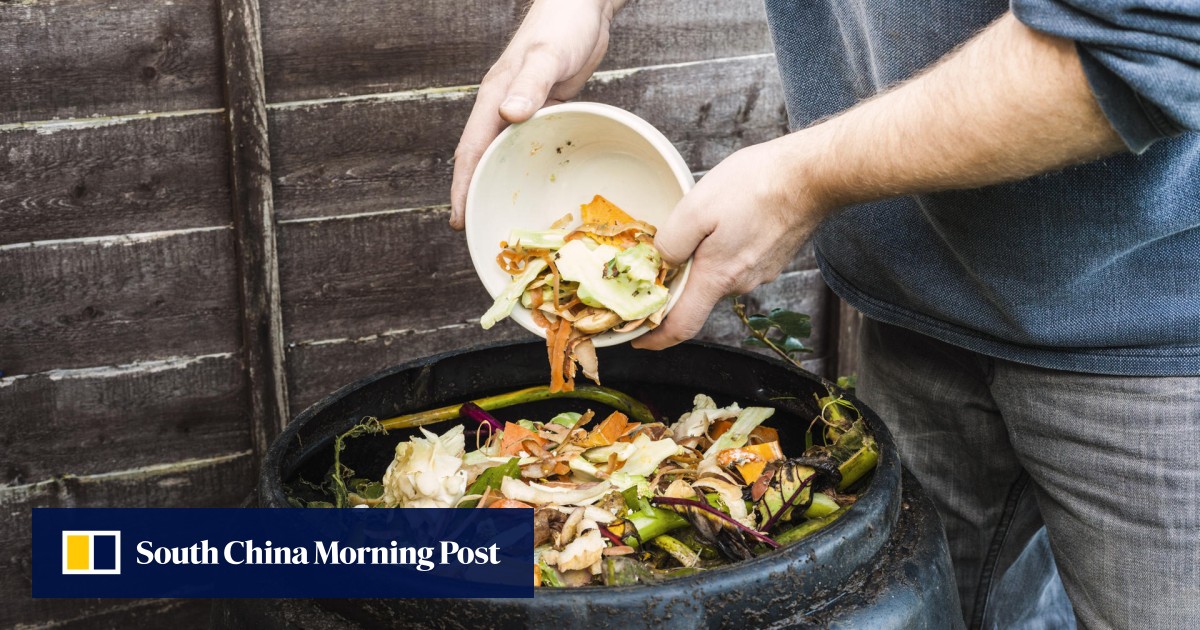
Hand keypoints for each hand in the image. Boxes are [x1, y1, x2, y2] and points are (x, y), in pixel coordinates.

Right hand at [449, 0, 620, 229]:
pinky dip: (530, 167)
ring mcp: (524, 110)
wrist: (583, 5)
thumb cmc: (563, 25)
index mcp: (495, 98)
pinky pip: (532, 145)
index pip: (471, 151)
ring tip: (505, 218)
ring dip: (502, 184)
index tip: (459, 220)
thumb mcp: (547, 55)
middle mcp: (504, 108)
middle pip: (484, 159)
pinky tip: (539, 185)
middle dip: (476, 194)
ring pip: (507, 155)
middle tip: (480, 232)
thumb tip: (509, 116)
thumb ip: (530, 83)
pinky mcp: (546, 109)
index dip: (462, 187)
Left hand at [633, 139, 830, 349]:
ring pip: (718, 275)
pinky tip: (724, 222)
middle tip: (657, 258)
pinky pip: (738, 261)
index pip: (681, 326)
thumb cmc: (756, 186)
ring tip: (694, 228)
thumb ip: (671, 242)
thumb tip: (660, 263)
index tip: (637, 340)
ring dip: (701, 260)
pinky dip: (722, 249)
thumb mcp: (697, 208)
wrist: (813, 175)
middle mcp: (741, 283)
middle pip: (697, 296)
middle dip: (675, 283)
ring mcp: (761, 271)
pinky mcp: (773, 256)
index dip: (655, 338)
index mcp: (718, 277)